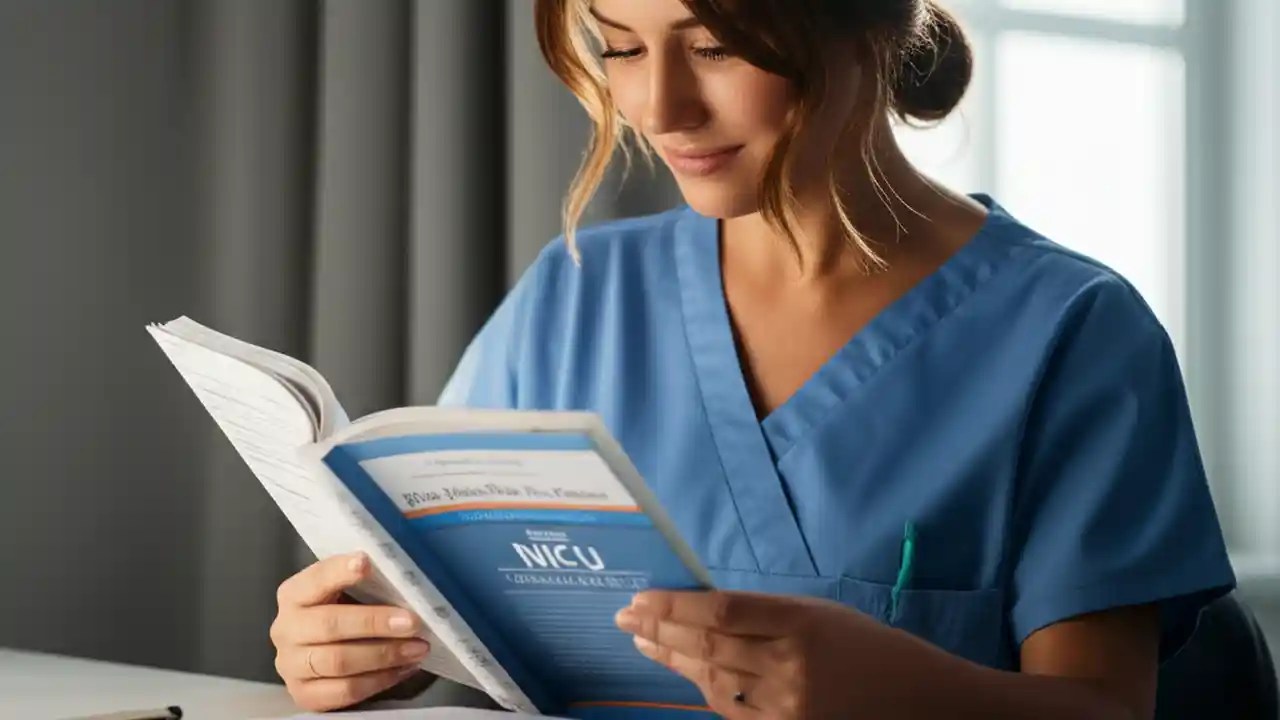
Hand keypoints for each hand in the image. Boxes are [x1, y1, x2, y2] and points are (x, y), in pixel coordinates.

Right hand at [271, 552, 430, 710]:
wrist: (323, 657)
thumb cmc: (344, 614)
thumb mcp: (348, 594)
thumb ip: (365, 585)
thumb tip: (407, 582)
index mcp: (294, 594)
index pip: (315, 579)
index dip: (339, 571)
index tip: (367, 563)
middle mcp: (286, 629)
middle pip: (329, 624)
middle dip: (374, 622)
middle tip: (412, 622)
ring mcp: (291, 665)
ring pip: (338, 661)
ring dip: (384, 655)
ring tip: (417, 648)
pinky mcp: (304, 695)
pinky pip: (345, 691)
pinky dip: (379, 680)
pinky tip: (404, 668)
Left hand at [615, 589, 941, 718]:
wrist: (922, 704)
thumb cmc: (871, 650)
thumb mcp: (823, 615)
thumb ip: (768, 613)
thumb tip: (703, 607)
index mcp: (802, 622)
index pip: (722, 612)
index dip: (674, 606)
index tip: (641, 598)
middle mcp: (791, 665)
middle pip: (709, 646)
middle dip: (660, 630)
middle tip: (625, 617)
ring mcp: (787, 706)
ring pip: (713, 681)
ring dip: (672, 659)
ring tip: (642, 640)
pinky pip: (731, 710)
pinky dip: (703, 688)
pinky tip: (682, 671)